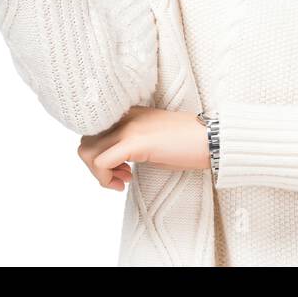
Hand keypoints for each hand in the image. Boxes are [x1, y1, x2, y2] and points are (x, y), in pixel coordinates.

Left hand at [76, 106, 210, 190]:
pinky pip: (102, 162)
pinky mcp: (135, 143)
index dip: (99, 152)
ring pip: (87, 151)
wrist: (211, 139)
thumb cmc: (188, 142)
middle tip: (120, 177)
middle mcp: (124, 117)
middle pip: (85, 141)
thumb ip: (133, 142)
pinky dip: (105, 178)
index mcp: (128, 113)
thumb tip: (118, 160)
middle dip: (95, 165)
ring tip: (122, 181)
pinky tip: (124, 183)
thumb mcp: (153, 137)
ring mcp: (128, 128)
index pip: (94, 130)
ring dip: (99, 173)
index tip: (118, 168)